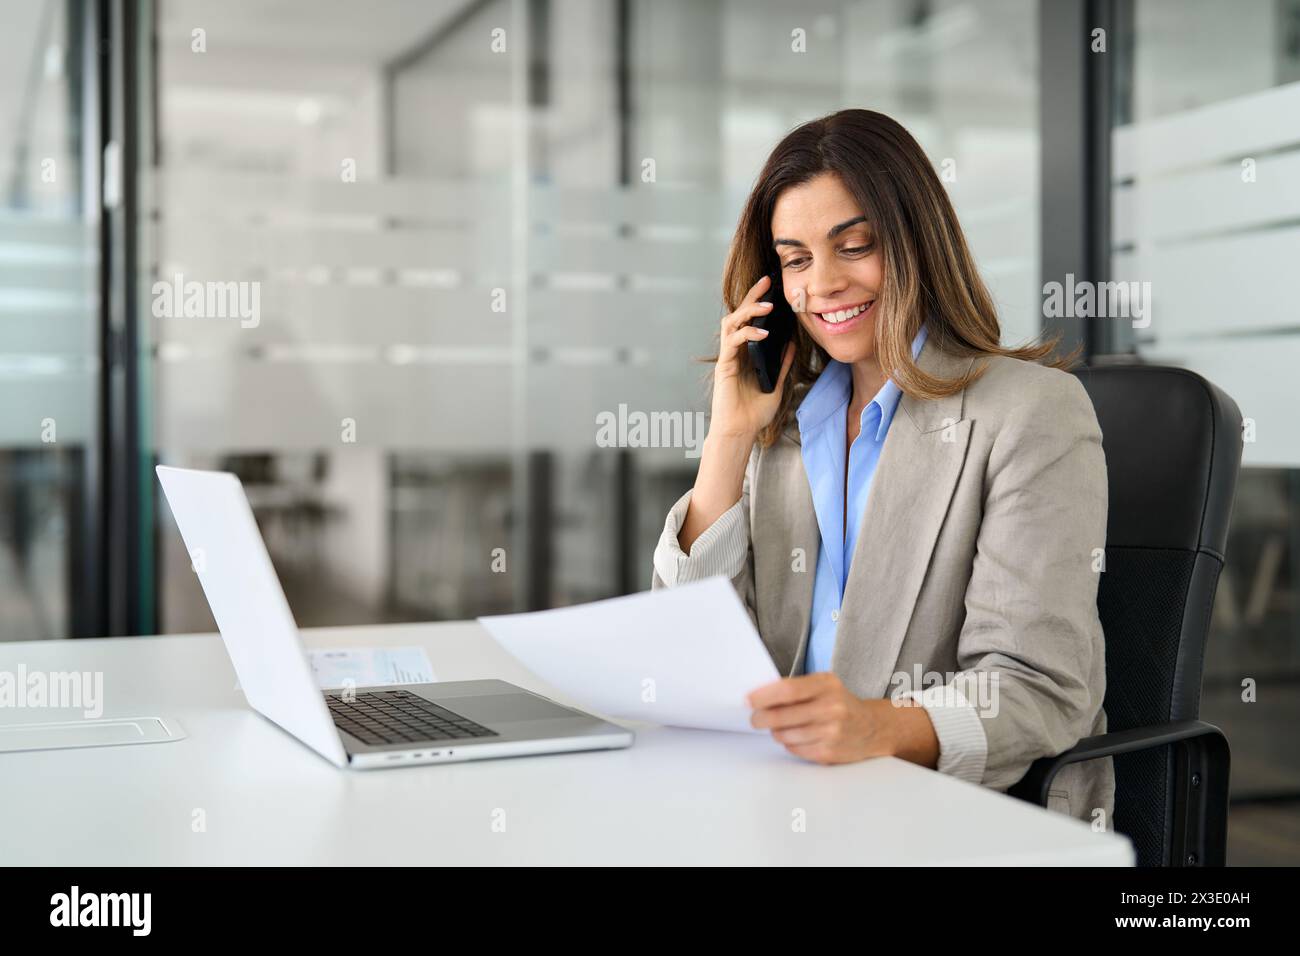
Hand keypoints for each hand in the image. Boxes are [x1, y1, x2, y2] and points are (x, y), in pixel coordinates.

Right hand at [710, 274, 795, 441]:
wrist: (740, 431)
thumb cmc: (754, 413)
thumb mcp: (777, 385)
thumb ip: (783, 364)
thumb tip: (792, 343)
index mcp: (747, 353)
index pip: (751, 321)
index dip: (759, 302)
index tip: (772, 287)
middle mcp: (736, 351)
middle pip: (739, 314)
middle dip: (752, 296)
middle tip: (766, 282)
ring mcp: (729, 356)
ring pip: (732, 322)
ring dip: (749, 311)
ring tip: (767, 306)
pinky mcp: (725, 365)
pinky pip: (733, 341)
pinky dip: (747, 333)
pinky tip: (762, 333)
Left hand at [747, 672, 934, 765]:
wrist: (873, 728)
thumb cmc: (840, 703)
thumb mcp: (824, 685)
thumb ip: (796, 688)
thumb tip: (758, 696)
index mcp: (827, 685)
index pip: (787, 689)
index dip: (763, 696)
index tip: (748, 700)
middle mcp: (831, 708)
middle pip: (781, 715)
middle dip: (761, 718)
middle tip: (755, 719)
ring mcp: (831, 732)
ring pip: (784, 735)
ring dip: (775, 732)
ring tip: (780, 727)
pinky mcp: (828, 752)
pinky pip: (794, 749)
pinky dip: (789, 743)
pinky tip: (796, 737)